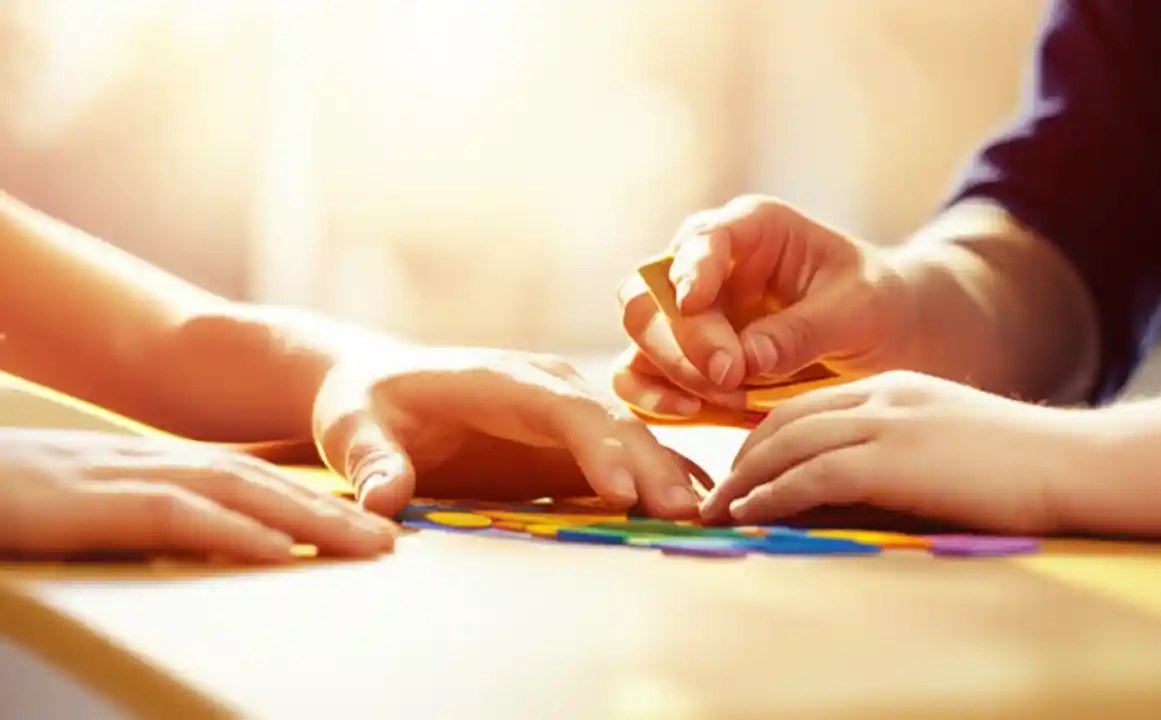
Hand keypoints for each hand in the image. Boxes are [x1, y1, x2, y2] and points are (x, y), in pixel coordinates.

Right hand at [0, 429, 397, 561]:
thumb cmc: (3, 496)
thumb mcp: (81, 505)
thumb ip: (136, 519)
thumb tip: (196, 548)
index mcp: (149, 462)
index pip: (248, 478)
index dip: (309, 502)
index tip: (362, 527)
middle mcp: (149, 459)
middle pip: (262, 481)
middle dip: (332, 512)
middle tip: (391, 542)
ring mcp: (122, 474)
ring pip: (240, 492)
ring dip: (311, 521)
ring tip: (367, 548)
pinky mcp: (92, 500)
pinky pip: (178, 517)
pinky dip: (235, 533)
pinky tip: (280, 553)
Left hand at [312, 348, 708, 519]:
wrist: (381, 386)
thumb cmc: (367, 404)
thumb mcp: (352, 428)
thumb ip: (372, 459)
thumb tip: (385, 498)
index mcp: (502, 379)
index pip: (562, 408)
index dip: (596, 445)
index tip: (620, 491)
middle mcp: (549, 388)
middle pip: (612, 424)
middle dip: (650, 469)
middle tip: (684, 518)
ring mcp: (569, 413)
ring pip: (633, 440)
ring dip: (669, 477)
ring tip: (707, 522)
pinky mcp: (575, 443)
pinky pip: (630, 459)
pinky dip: (664, 481)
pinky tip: (699, 513)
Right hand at [614, 194, 909, 418]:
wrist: (888, 334)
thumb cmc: (877, 304)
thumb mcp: (858, 310)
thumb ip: (803, 331)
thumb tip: (746, 361)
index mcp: (752, 229)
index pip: (703, 240)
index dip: (691, 272)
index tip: (695, 307)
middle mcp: (708, 264)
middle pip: (651, 291)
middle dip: (681, 340)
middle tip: (729, 378)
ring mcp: (690, 312)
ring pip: (640, 333)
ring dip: (668, 371)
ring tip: (719, 400)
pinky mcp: (684, 356)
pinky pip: (641, 374)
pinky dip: (652, 396)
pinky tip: (686, 412)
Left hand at [700, 371, 1084, 533]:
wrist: (1076, 463)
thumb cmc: (1022, 466)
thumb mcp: (947, 444)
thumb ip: (896, 453)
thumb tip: (849, 489)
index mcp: (893, 388)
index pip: (807, 406)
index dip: (765, 439)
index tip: (741, 470)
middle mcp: (882, 396)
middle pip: (785, 420)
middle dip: (742, 459)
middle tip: (714, 494)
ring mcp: (887, 422)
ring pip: (789, 444)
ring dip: (744, 481)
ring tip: (717, 512)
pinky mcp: (894, 459)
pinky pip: (812, 475)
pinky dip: (773, 495)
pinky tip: (751, 515)